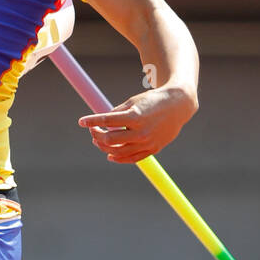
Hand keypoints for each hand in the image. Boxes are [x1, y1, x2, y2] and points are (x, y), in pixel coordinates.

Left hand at [78, 86, 197, 163]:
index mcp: (135, 116)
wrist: (178, 106)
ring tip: (98, 141)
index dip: (91, 121)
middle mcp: (140, 131)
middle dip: (96, 135)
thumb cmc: (153, 100)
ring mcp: (147, 142)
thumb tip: (102, 122)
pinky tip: (110, 155)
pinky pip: (132, 158)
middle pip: (109, 139)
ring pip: (118, 152)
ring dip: (104, 147)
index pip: (107, 120)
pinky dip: (119, 158)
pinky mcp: (153, 149)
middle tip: (92, 130)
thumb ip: (117, 112)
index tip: (81, 122)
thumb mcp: (133, 101)